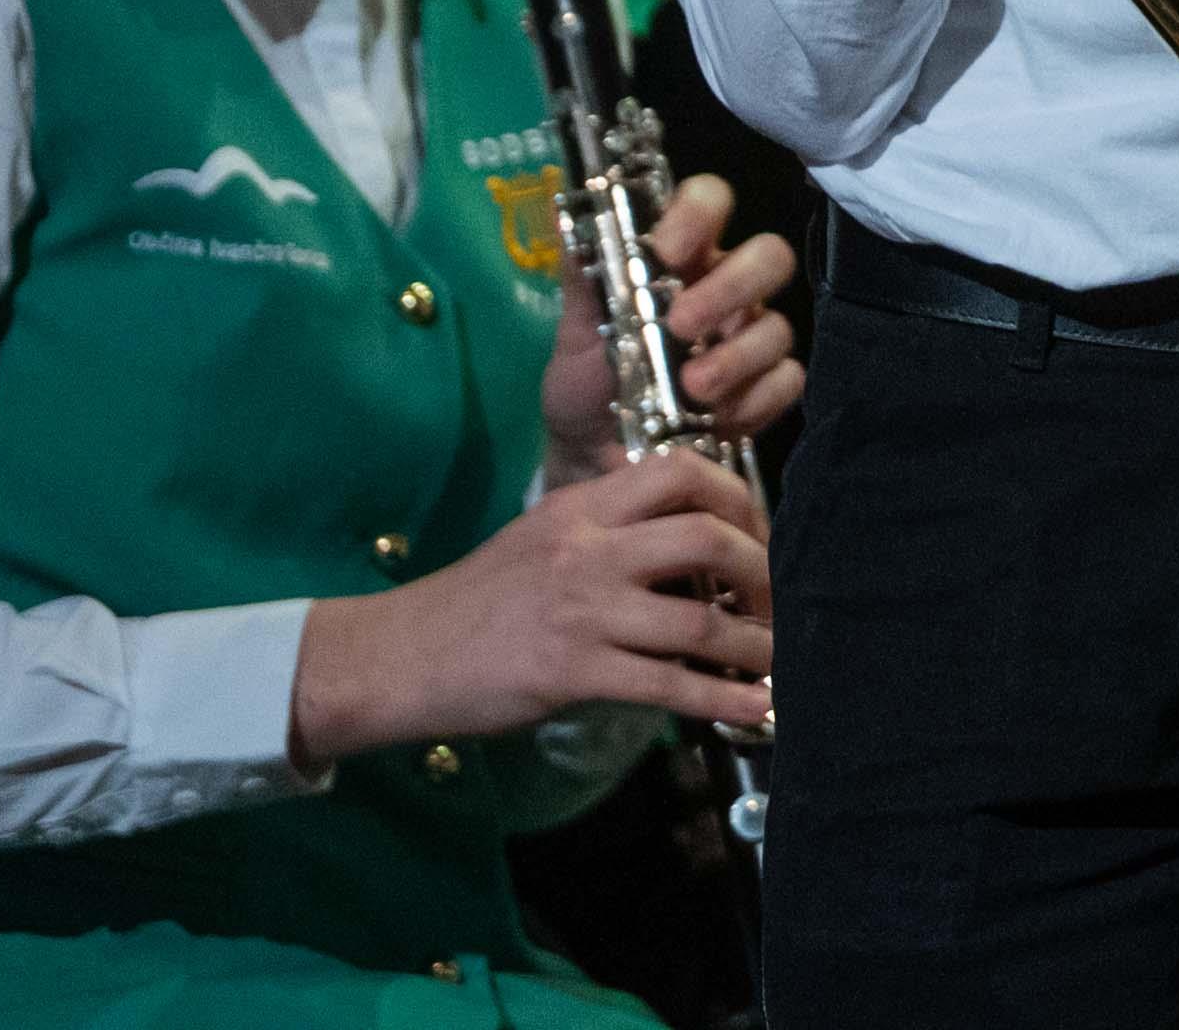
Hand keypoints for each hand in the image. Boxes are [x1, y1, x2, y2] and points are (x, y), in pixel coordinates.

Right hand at [289, 445, 770, 757]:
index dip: (737, 497)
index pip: (681, 471)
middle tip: (776, 597)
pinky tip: (755, 707)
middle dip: (761, 569)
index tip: (757, 532)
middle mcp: (588, 550)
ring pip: (699, 619)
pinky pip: (668, 684)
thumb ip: (606, 525)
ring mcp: (583, 612)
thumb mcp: (542, 536)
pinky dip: (723, 697)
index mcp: (582, 508)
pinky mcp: (573, 672)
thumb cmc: (476, 601)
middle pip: (707, 537)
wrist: (400, 657)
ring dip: (755, 643)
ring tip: (778, 657)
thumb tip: (684, 529)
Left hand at [546, 172, 801, 478]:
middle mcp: (727, 290)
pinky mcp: (766, 391)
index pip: (710, 203)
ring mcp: (752, 340)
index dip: (697, 215)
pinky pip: (785, 382)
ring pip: (778, 326)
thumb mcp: (573, 337)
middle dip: (731, 288)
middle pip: (770, 255)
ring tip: (690, 389)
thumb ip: (582, 282)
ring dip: (735, 357)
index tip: (663, 251)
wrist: (592, 462)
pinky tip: (716, 419)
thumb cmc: (586, 389)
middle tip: (682, 325)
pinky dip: (752, 401)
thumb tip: (572, 223)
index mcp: (681, 260)